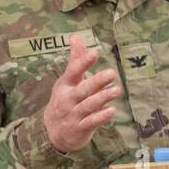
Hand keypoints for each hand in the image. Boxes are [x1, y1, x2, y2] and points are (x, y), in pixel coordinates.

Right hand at [42, 36, 121, 152]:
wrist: (52, 132)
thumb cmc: (64, 100)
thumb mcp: (67, 81)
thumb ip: (75, 60)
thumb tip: (76, 36)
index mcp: (65, 85)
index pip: (73, 71)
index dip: (83, 62)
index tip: (94, 52)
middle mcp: (68, 99)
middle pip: (83, 89)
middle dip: (97, 81)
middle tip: (112, 72)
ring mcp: (73, 114)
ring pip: (88, 105)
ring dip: (102, 98)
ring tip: (117, 90)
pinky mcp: (80, 128)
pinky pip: (90, 122)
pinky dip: (100, 117)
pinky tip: (112, 111)